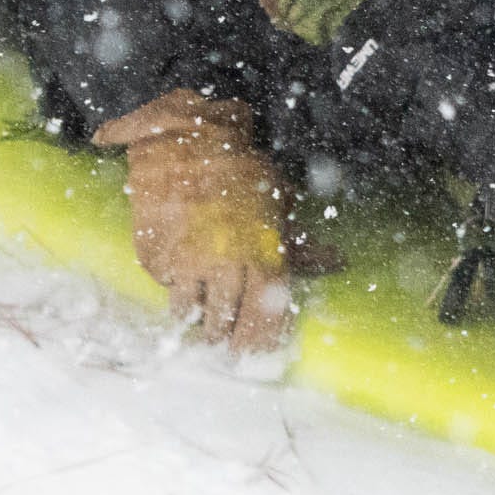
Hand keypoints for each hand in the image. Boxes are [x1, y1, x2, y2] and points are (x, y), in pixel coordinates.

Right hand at [94, 91, 294, 345]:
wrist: (186, 140)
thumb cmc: (239, 170)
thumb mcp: (277, 202)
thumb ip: (302, 243)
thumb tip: (338, 261)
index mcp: (261, 256)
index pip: (264, 318)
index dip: (259, 342)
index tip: (254, 353)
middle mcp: (224, 266)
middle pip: (224, 325)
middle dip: (224, 338)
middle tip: (224, 345)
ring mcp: (187, 262)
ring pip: (191, 313)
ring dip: (197, 319)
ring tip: (201, 319)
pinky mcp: (156, 255)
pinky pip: (165, 287)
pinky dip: (173, 288)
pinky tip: (180, 282)